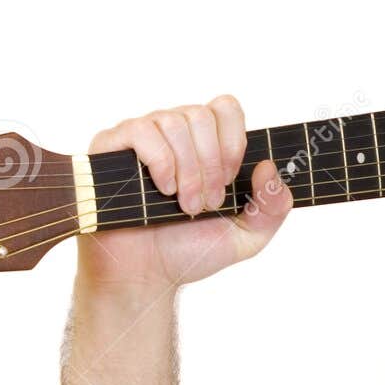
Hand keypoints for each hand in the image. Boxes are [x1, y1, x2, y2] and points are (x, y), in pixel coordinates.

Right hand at [74, 95, 291, 295]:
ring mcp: (142, 137)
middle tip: (205, 204)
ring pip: (174, 122)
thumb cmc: (189, 251)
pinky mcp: (111, 146)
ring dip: (188, 170)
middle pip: (201, 115)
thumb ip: (273, 206)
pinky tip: (163, 190)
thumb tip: (270, 167)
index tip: (229, 181)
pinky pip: (142, 131)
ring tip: (184, 205)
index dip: (232, 143)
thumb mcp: (247, 235)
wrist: (145, 276)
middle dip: (211, 164)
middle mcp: (173, 133)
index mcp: (204, 144)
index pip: (225, 108)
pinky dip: (161, 162)